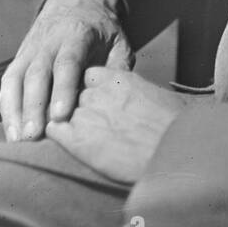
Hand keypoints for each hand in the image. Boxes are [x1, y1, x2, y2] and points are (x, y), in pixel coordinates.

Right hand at [0, 0, 133, 142]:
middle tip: (33, 136)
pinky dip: (6, 107)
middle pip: (37, 74)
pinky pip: (7, 83)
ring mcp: (30, 50)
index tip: (61, 115)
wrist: (77, 3)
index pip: (67, 62)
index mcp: (77, 35)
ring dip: (14, 110)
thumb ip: (118, 67)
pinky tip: (11, 131)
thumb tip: (117, 96)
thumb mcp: (118, 41)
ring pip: (16, 78)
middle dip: (33, 106)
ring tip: (18, 140)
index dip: (62, 89)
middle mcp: (48, 42)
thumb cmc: (102, 31)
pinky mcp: (19, 60)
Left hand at [45, 67, 191, 183]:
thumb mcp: (159, 98)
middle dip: (76, 108)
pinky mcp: (76, 138)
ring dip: (63, 122)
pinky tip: (65, 146)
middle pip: (73, 94)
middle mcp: (98, 91)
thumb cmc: (174, 127)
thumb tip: (147, 103)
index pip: (90, 77)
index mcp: (119, 78)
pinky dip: (54, 136)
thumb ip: (141, 94)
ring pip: (59, 110)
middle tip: (89, 127)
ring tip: (76, 139)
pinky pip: (53, 130)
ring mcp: (85, 113)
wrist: (171, 148)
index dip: (91, 92)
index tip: (97, 105)